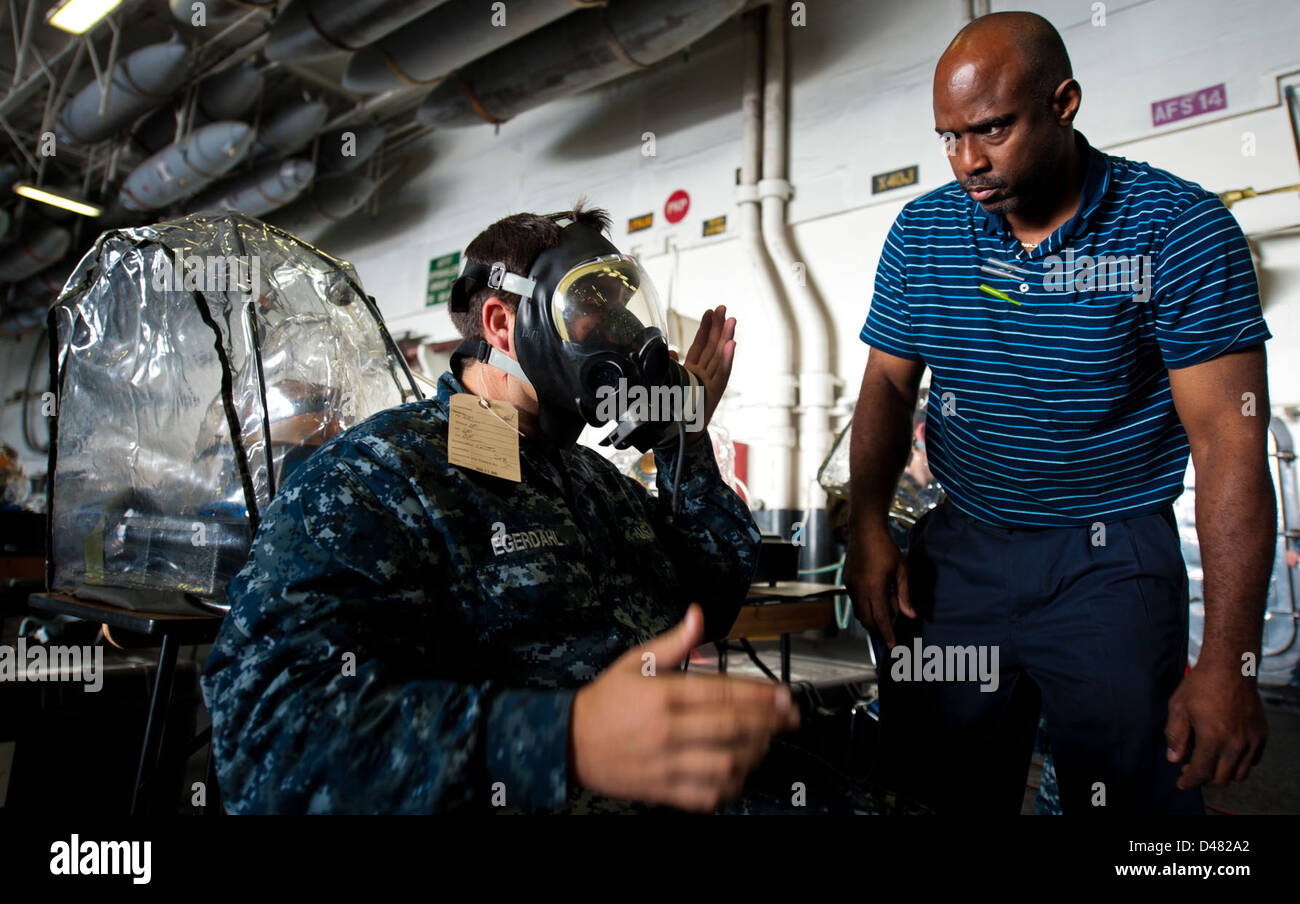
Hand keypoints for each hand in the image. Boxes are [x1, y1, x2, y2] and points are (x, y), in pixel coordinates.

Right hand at [569, 604, 799, 811]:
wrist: (568, 742)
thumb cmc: (604, 702)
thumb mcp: (635, 661)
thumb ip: (674, 642)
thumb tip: (698, 615)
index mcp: (662, 695)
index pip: (722, 692)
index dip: (759, 694)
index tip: (783, 695)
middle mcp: (666, 730)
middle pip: (731, 727)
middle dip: (768, 722)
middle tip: (789, 717)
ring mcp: (665, 763)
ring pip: (724, 763)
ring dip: (753, 754)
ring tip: (766, 742)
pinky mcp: (662, 789)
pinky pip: (705, 795)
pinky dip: (729, 787)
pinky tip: (738, 772)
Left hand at [675, 305, 736, 440]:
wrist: (678, 436)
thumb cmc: (672, 411)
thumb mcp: (665, 384)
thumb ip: (669, 367)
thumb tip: (669, 352)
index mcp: (692, 371)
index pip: (700, 345)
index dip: (705, 328)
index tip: (709, 311)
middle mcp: (704, 375)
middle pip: (713, 347)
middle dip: (719, 327)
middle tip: (724, 308)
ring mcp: (711, 383)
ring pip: (720, 357)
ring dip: (726, 338)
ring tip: (732, 321)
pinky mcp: (715, 393)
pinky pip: (722, 374)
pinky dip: (727, 359)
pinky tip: (732, 345)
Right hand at [843, 523, 914, 647]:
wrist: (865, 531)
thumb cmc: (887, 548)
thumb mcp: (901, 571)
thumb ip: (904, 595)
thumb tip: (910, 615)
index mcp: (875, 588)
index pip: (881, 618)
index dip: (887, 634)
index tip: (892, 646)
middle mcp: (860, 590)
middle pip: (867, 620)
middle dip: (878, 630)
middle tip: (889, 636)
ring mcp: (851, 586)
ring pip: (859, 612)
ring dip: (871, 619)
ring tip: (885, 617)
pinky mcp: (847, 581)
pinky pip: (856, 601)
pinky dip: (866, 607)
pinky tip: (877, 601)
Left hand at [1165, 661, 1267, 789]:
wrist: (1230, 668)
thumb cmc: (1201, 685)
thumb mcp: (1178, 707)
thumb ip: (1175, 736)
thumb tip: (1174, 759)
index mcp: (1212, 738)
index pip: (1201, 773)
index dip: (1189, 782)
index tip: (1182, 784)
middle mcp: (1235, 744)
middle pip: (1221, 779)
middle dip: (1204, 780)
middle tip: (1192, 771)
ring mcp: (1251, 741)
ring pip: (1239, 774)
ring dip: (1223, 774)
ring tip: (1210, 763)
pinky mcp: (1261, 735)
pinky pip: (1252, 761)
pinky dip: (1240, 763)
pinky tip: (1226, 752)